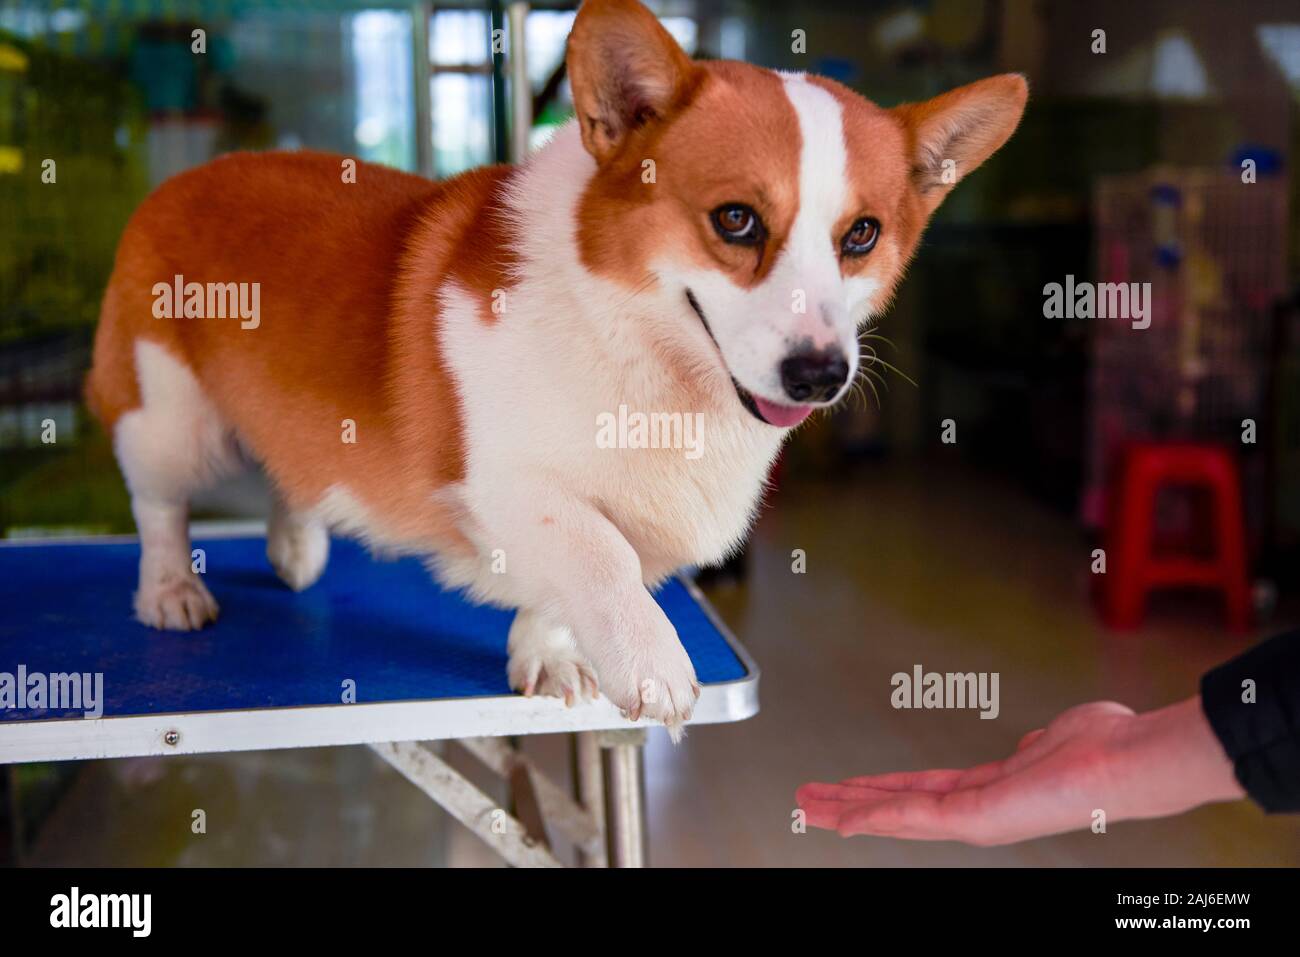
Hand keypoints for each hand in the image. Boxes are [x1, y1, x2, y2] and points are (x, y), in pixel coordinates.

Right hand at [796, 696, 1243, 845]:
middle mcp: (981, 810)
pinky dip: (872, 817)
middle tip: (810, 803)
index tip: (853, 788)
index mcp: (996, 789)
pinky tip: (842, 815)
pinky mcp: (976, 819)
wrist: (1129, 763)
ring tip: (808, 807)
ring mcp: (978, 819)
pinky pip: (912, 817)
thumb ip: (1034, 746)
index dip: (885, 791)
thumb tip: (1027, 745)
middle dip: (852, 805)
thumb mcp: (1055, 740)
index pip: (926, 793)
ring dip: (848, 812)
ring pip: (896, 817)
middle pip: (900, 809)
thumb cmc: (1106, 747)